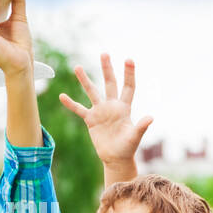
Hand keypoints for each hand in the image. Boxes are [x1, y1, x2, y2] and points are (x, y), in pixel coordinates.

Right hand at [59, 54, 151, 168]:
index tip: (129, 59)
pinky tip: (62, 96)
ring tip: (78, 67)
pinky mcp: (91, 120)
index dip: (129, 74)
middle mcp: (112, 106)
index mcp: (124, 108)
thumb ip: (141, 127)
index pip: (128, 87)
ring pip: (92, 92)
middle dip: (107, 69)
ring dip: (85, 80)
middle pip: (109, 83)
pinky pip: (79, 109)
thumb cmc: (128, 148)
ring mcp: (100, 112)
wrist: (115, 158)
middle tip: (104, 54)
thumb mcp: (135, 137)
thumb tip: (151, 117)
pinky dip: (71, 104)